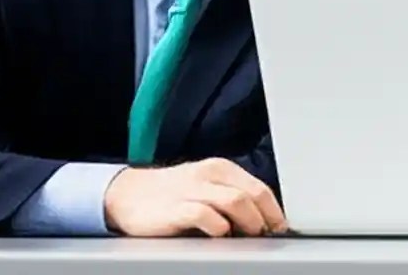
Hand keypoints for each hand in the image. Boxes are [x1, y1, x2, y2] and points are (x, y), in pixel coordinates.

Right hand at [104, 158, 287, 236]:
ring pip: (235, 201)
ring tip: (249, 237)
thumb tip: (264, 221)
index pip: (260, 188)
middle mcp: (209, 175)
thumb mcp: (207, 188)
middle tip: (267, 235)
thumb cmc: (173, 195)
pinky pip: (204, 215)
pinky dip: (219, 227)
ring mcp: (191, 190)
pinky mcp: (174, 208)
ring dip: (249, 223)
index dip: (274, 210)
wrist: (127, 195)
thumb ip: (233, 198)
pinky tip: (220, 235)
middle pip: (252, 195)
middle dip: (266, 218)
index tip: (280, 228)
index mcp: (221, 169)